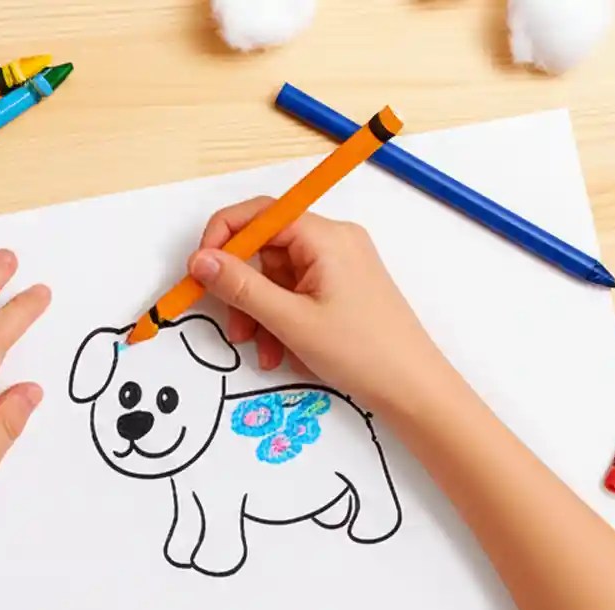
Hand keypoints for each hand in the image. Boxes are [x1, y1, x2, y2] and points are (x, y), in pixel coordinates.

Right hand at [187, 196, 441, 411]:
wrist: (414, 389)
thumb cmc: (363, 352)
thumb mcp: (290, 321)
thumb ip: (240, 287)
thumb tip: (200, 260)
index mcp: (325, 236)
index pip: (260, 214)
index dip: (223, 239)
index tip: (200, 272)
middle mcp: (334, 241)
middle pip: (266, 250)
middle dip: (243, 290)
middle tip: (234, 328)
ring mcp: (340, 265)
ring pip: (278, 278)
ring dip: (260, 314)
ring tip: (262, 352)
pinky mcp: (343, 288)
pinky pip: (297, 294)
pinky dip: (281, 320)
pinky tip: (281, 353)